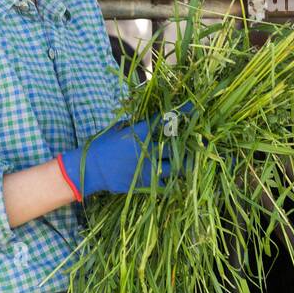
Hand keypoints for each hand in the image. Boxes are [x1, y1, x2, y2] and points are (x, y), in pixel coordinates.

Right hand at [58, 101, 193, 199]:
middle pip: (177, 146)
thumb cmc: (102, 145)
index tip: (194, 109)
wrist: (90, 168)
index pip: (166, 121)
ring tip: (194, 162)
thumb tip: (149, 118)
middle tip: (203, 141)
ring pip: (175, 168)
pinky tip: (177, 179)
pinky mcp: (145, 184)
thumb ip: (135, 125)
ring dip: (186, 164)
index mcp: (140, 134)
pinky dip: (171, 181)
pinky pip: (164, 184)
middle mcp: (148, 151)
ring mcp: (147, 169)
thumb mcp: (118, 129)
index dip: (182, 114)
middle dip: (192, 142)